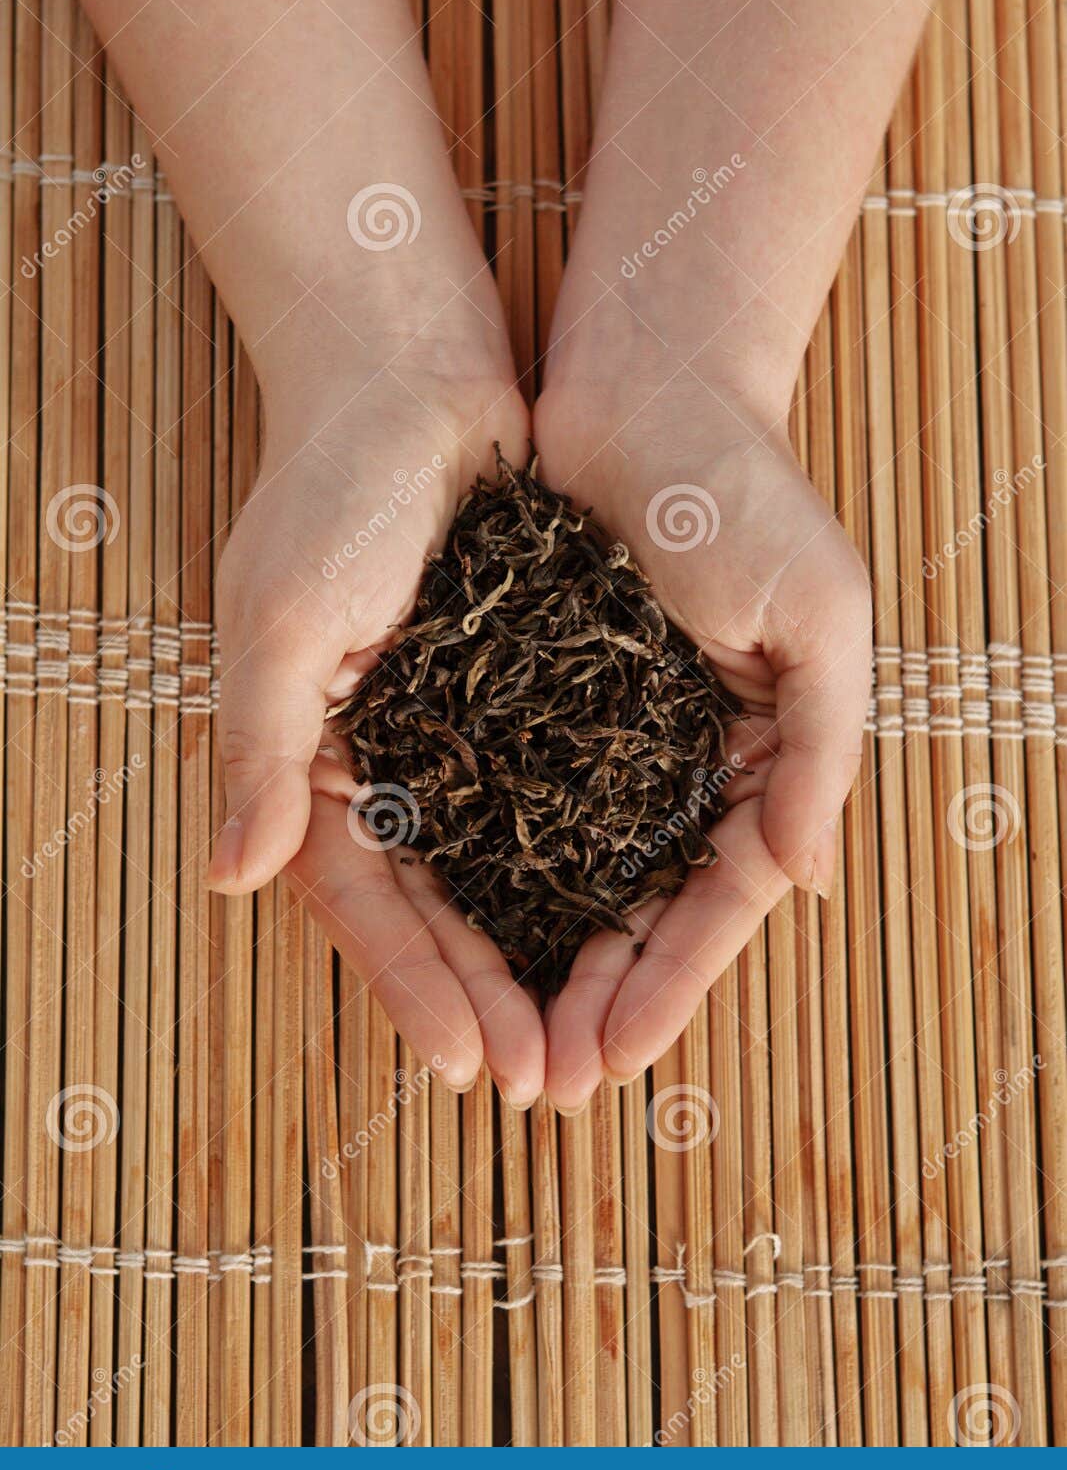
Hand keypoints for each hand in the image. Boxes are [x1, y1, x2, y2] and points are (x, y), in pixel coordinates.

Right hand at [208, 346, 546, 1107]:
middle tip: (552, 1086)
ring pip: (500, 871)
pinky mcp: (522, 695)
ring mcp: (456, 733)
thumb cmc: (332, 492)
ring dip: (542, 956)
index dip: (417, 986)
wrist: (410, 380)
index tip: (479, 1064)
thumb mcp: (282, 624)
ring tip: (597, 1039)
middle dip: (490, 998)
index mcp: (316, 758)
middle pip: (437, 908)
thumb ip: (261, 752)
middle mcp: (386, 760)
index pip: (363, 900)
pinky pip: (552, 800)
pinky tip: (629, 923)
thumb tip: (230, 882)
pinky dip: (584, 863)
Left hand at [534, 355, 871, 1109]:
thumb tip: (806, 881)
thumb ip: (821, 749)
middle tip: (546, 1084)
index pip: (719, 899)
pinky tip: (455, 927)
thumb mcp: (818, 614)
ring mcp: (604, 735)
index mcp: (756, 755)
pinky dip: (489, 868)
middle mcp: (680, 760)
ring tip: (497, 1036)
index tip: (618, 1059)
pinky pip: (510, 800)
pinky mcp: (532, 696)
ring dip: (539, 957)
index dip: (671, 983)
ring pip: (570, 873)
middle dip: (597, 996)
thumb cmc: (744, 492)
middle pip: (640, 907)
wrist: (645, 385)